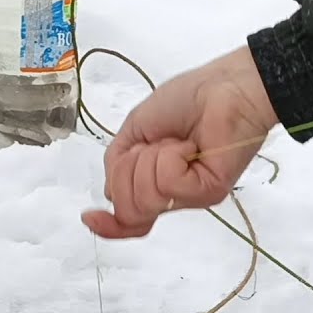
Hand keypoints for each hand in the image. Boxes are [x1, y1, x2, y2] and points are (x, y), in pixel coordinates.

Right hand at [82, 47, 279, 238]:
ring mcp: (190, 197)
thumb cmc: (188, 99)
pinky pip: (168, 183)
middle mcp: (171, 195)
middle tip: (154, 145)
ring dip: (151, 159)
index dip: (108, 225)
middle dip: (128, 170)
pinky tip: (190, 146)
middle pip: (128, 208)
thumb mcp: (135, 131)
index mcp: (153, 182)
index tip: (89, 217)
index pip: (128, 218)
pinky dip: (171, 157)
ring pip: (145, 197)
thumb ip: (117, 166)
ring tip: (177, 142)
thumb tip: (108, 197)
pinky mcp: (207, 192)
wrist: (223, 86)